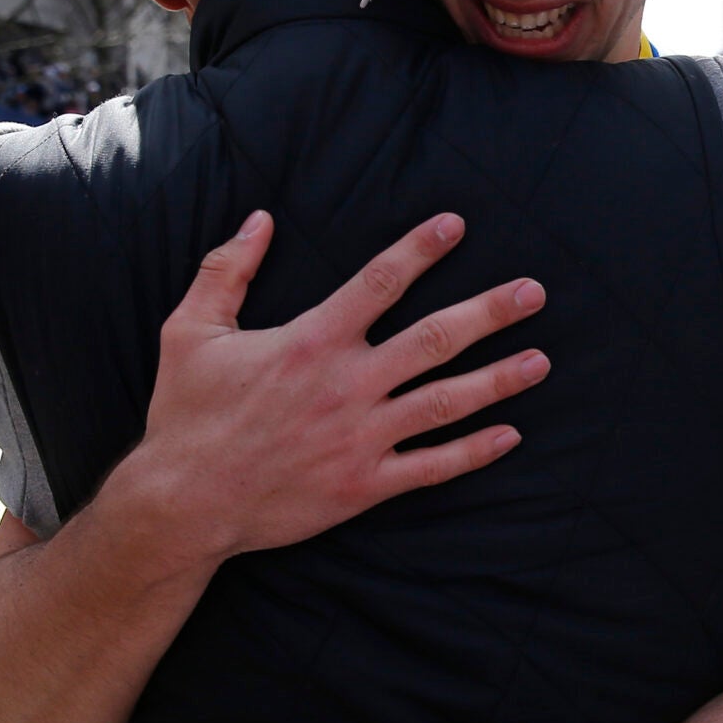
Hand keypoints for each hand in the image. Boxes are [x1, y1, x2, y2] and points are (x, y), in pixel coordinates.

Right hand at [133, 211, 549, 562]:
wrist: (182, 503)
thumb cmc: (186, 416)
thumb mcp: (190, 332)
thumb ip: (226, 270)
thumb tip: (258, 218)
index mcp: (310, 341)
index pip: (379, 283)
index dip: (420, 250)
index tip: (456, 226)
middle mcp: (346, 385)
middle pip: (434, 339)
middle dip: (489, 312)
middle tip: (534, 293)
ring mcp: (361, 437)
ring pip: (445, 402)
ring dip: (498, 380)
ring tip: (540, 360)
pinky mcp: (363, 485)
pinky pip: (431, 467)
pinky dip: (473, 453)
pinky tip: (510, 434)